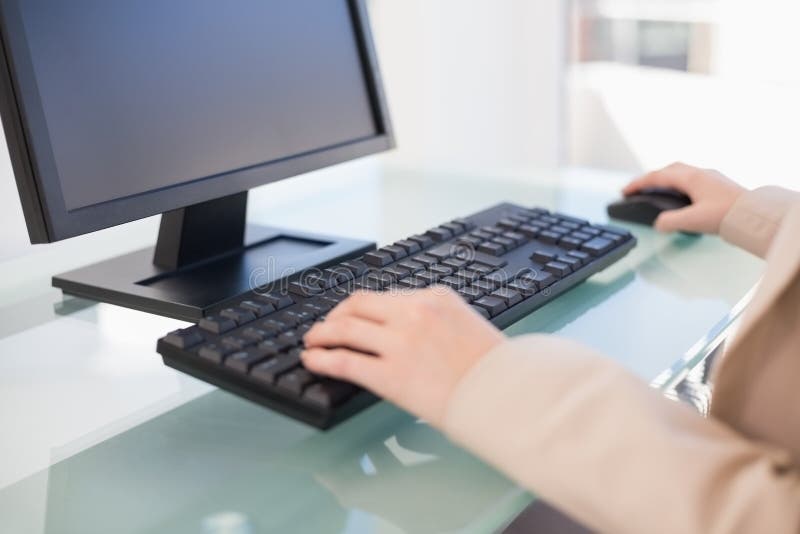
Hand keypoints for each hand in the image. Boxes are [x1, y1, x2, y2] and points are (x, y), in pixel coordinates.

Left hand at [302, 288, 505, 426]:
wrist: (506, 395)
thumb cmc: (492, 368)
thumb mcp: (465, 325)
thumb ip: (433, 320)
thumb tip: (403, 329)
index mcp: (434, 297)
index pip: (384, 296)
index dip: (359, 306)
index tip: (350, 314)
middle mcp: (414, 313)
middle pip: (358, 304)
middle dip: (335, 315)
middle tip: (325, 326)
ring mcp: (400, 342)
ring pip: (345, 328)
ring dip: (321, 334)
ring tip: (312, 342)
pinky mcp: (391, 374)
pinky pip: (345, 361)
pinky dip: (322, 358)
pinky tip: (312, 360)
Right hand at [623, 162, 745, 233]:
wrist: (754, 215)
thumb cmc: (728, 215)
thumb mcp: (692, 221)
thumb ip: (670, 222)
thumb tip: (658, 224)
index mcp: (691, 178)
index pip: (656, 177)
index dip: (638, 184)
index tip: (624, 191)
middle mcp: (700, 173)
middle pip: (668, 170)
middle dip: (650, 178)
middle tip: (639, 188)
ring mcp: (711, 178)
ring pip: (681, 172)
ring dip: (665, 179)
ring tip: (657, 190)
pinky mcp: (719, 185)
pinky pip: (692, 179)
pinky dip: (678, 184)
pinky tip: (680, 195)